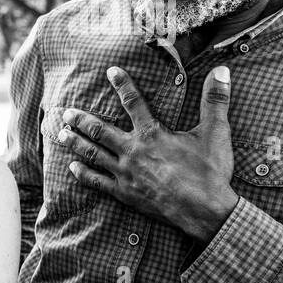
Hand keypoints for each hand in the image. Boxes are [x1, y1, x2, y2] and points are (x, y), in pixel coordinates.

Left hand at [59, 66, 236, 241]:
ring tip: (60, 134)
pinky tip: (72, 167)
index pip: (134, 102)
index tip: (111, 72)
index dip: (123, 84)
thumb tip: (222, 71)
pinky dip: (82, 173)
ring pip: (93, 154)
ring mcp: (125, 173)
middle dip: (81, 120)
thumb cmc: (210, 172)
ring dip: (75, 143)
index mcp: (152, 134)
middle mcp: (133, 151)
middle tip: (66, 112)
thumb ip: (215, 100)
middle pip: (100, 130)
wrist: (204, 211)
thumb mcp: (216, 133)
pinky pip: (97, 181)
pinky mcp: (124, 193)